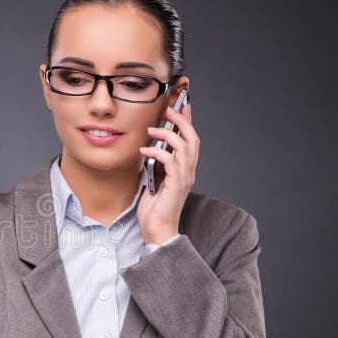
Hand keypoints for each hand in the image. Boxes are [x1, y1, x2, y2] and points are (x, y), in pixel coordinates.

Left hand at [137, 102, 198, 244]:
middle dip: (181, 121)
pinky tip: (145, 151)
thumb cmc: (154, 209)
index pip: (191, 141)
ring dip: (168, 134)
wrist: (157, 230)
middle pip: (192, 139)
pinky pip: (170, 160)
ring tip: (152, 129)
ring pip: (184, 147)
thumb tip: (150, 148)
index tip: (182, 107)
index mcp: (185, 170)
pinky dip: (157, 152)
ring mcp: (184, 178)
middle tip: (169, 111)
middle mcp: (189, 172)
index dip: (188, 123)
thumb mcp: (154, 180)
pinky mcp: (176, 184)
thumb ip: (157, 165)